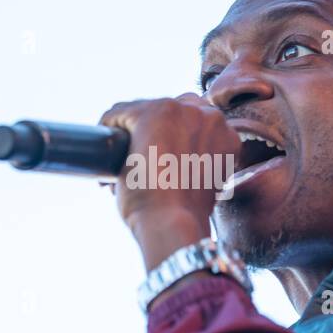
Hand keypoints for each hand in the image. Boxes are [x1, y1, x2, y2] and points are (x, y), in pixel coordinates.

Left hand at [98, 94, 240, 268]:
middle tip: (141, 164)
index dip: (173, 141)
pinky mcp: (149, 113)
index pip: (193, 122)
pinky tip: (107, 152)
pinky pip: (119, 113)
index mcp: (225, 132)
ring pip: (143, 110)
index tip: (160, 163)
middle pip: (169, 112)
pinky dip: (109, 130)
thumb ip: (200, 160)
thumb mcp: (207, 181)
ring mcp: (178, 111)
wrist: (174, 222)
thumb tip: (173, 158)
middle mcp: (207, 114)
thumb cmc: (188, 213)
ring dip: (132, 133)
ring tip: (123, 161)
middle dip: (153, 134)